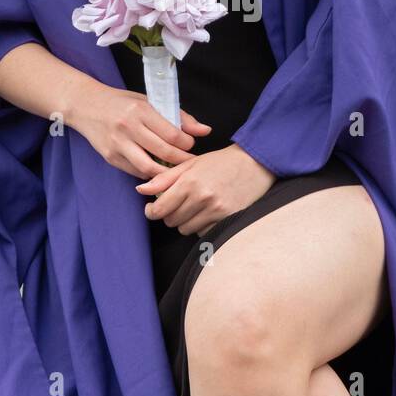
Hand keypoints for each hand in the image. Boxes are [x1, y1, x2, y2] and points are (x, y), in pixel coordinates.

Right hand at [68, 80, 211, 179]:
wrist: (86, 105)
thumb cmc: (121, 102)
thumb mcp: (149, 102)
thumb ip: (179, 116)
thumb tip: (205, 131)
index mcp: (141, 111)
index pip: (172, 134)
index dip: (187, 144)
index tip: (191, 145)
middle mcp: (128, 128)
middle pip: (164, 152)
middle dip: (182, 161)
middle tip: (190, 162)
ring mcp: (118, 145)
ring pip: (148, 168)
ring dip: (166, 173)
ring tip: (175, 170)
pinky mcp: (110, 157)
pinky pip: (135, 172)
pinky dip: (149, 173)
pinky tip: (156, 169)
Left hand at [135, 143, 276, 236]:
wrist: (254, 163)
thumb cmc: (220, 162)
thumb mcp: (190, 164)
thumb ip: (164, 178)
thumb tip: (141, 190)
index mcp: (189, 182)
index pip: (160, 209)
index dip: (152, 211)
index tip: (153, 209)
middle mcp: (202, 198)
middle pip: (171, 221)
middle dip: (171, 214)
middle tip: (179, 203)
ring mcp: (216, 211)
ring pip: (186, 229)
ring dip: (187, 221)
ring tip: (196, 206)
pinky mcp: (228, 219)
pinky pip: (204, 233)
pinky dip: (202, 226)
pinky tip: (209, 212)